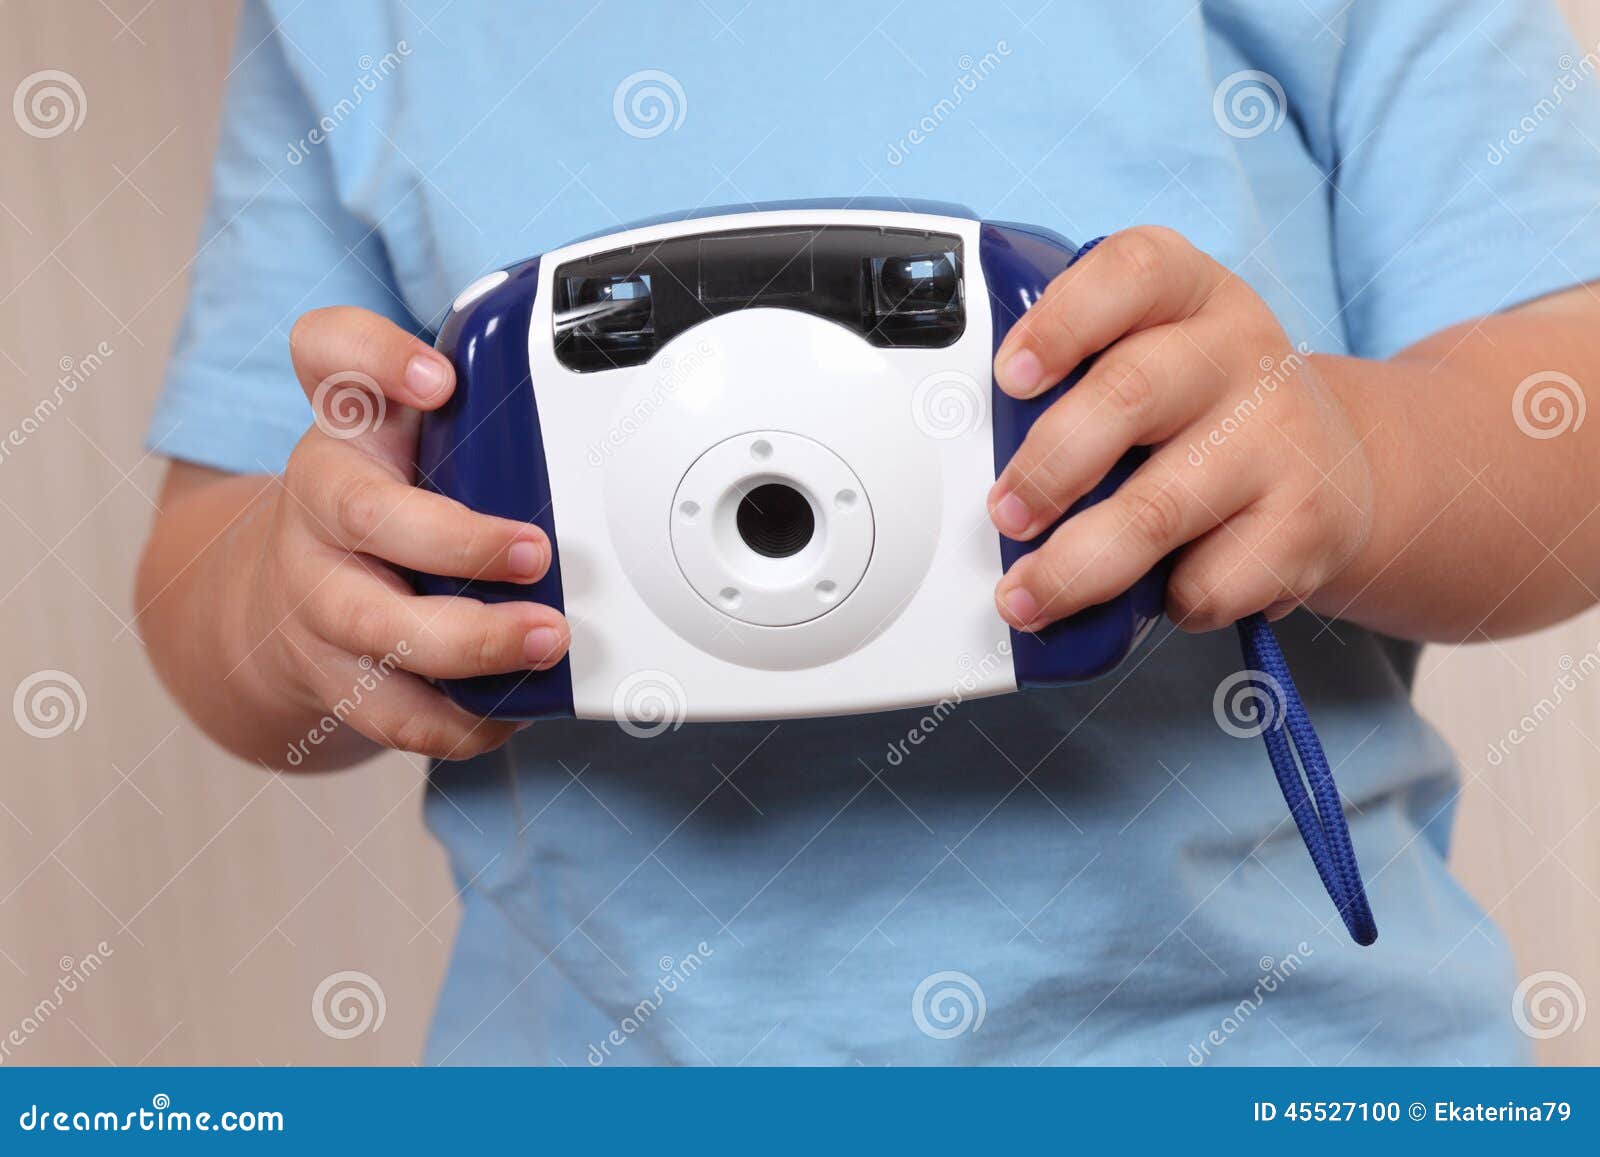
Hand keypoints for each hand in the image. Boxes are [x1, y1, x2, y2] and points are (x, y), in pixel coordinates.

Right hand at [245, 306, 569, 761]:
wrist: (286, 597)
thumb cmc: (387, 502)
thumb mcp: (417, 435)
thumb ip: (483, 410)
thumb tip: (590, 407)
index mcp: (348, 427)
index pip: (328, 354)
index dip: (375, 360)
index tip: (440, 380)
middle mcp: (319, 503)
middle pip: (364, 513)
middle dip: (459, 540)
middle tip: (537, 551)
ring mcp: (316, 593)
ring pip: (376, 626)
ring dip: (470, 641)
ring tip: (546, 639)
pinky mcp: (330, 672)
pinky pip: (390, 709)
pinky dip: (456, 719)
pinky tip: (508, 709)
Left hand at [986, 226, 1372, 633]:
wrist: (1334, 465)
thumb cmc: (1205, 409)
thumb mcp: (1152, 355)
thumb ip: (1080, 380)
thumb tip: (990, 461)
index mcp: (1190, 292)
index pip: (1131, 274)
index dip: (1062, 323)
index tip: (1010, 377)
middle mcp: (1241, 351)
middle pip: (1129, 396)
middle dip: (1047, 468)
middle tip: (1005, 514)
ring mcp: (1280, 437)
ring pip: (1157, 509)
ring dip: (1075, 565)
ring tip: (1029, 593)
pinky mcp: (1304, 523)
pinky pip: (1209, 578)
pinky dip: (1166, 600)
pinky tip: (1157, 591)